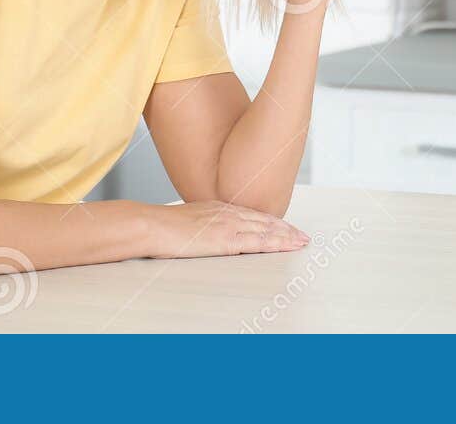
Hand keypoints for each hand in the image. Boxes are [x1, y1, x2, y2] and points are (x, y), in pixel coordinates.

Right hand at [145, 200, 308, 258]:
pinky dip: (276, 244)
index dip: (274, 222)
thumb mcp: (189, 219)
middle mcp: (229, 213)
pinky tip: (286, 247)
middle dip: (287, 229)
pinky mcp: (226, 240)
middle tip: (303, 236)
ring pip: (266, 230)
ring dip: (287, 237)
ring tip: (301, 242)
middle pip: (266, 221)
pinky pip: (257, 242)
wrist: (152, 225)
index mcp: (220, 208)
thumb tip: (209, 232)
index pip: (255, 215)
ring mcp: (229, 225)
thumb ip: (204, 223)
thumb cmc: (163, 225)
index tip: (287, 228)